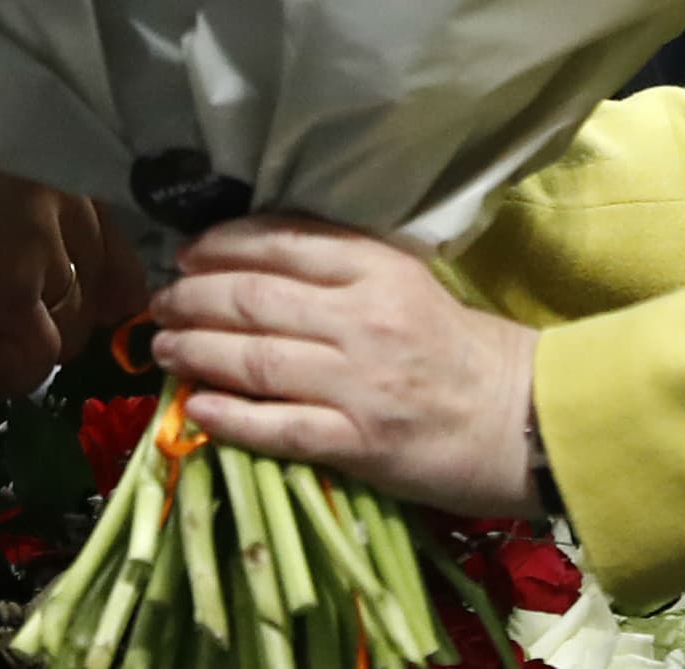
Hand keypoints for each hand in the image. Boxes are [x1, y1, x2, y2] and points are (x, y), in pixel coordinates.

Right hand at [0, 80, 145, 387]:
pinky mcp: (11, 291)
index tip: (107, 300)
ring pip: (73, 319)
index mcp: (46, 145)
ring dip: (29, 343)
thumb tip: (1, 206)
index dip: (106, 267)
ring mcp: (41, 240)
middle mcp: (59, 189)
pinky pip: (36, 356)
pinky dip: (8, 372)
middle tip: (13, 330)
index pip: (105, 218)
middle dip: (67, 313)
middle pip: (98, 271)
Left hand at [148, 218, 540, 519]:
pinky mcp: (358, 443)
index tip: (186, 253)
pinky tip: (195, 408)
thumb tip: (254, 265)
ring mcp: (359, 384)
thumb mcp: (410, 282)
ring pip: (254, 359)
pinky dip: (228, 416)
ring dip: (195, 351)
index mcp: (379, 268)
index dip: (221, 245)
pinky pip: (276, 427)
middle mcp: (363, 319)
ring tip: (163, 348)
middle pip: (254, 299)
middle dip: (193, 298)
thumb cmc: (462, 349)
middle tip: (161, 302)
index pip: (282, 241)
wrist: (523, 418)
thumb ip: (344, 269)